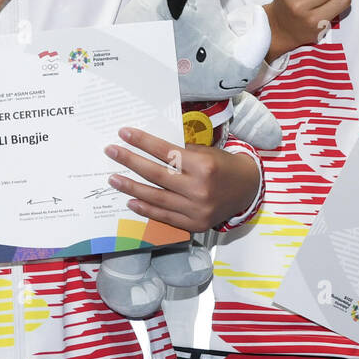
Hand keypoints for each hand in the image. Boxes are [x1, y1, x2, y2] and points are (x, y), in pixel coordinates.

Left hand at [104, 128, 260, 232]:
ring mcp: (196, 210)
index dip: (143, 142)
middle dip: (130, 161)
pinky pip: (164, 217)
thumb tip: (147, 148)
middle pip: (156, 174)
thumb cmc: (223, 165)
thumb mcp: (206, 152)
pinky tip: (130, 200)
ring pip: (156, 198)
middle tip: (111, 151)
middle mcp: (199, 189)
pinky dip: (146, 209)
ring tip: (113, 178)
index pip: (166, 152)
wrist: (247, 189)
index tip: (124, 134)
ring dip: (131, 187)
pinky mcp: (195, 225)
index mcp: (204, 166)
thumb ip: (180, 153)